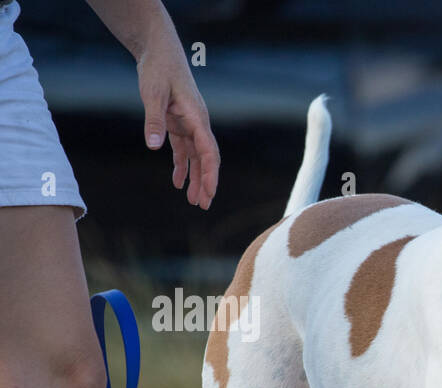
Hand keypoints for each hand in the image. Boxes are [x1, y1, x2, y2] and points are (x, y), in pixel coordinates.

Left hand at [136, 37, 218, 208]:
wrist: (158, 51)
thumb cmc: (158, 68)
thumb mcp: (153, 93)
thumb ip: (154, 120)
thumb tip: (153, 146)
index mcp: (197, 117)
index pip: (208, 151)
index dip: (210, 173)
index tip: (209, 192)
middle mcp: (197, 124)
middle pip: (207, 159)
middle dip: (206, 182)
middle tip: (204, 205)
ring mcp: (188, 124)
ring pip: (196, 157)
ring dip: (195, 178)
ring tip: (192, 201)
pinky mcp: (178, 123)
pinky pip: (182, 150)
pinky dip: (181, 166)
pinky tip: (177, 182)